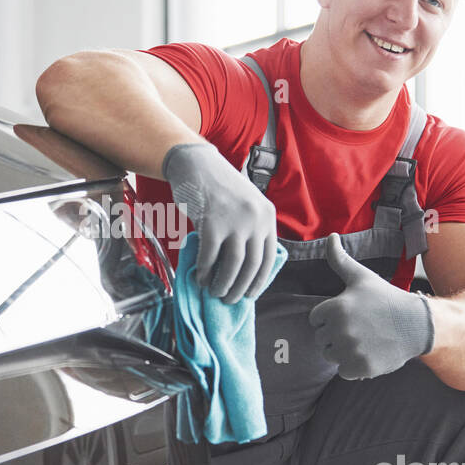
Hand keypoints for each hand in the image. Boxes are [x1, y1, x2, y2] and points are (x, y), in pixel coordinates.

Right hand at [162, 142, 277, 302]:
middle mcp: (255, 218)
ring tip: (215, 293)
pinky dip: (204, 272)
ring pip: (233, 265)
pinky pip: (209, 256)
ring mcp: (234, 220)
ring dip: (223, 284)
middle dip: (240, 288)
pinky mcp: (212, 223)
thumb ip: (250, 230)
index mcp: (267, 216)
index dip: (258, 281)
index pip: (268, 257)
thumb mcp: (245, 205)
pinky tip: (199, 278)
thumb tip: (244, 270)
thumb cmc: (218, 187)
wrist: (196, 164)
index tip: (249, 294)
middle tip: (229, 300)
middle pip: (252, 265)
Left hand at [308, 234, 434, 380]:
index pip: (315, 319)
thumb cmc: (386, 299)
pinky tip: (370, 352)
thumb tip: (330, 237)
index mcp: (334, 308)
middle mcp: (339, 330)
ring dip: (344, 351)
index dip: (331, 317)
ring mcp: (350, 350)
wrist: (417, 324)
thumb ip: (340, 259)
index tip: (350, 314)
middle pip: (321, 339)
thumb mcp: (361, 277)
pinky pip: (343, 371)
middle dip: (336, 335)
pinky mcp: (360, 367)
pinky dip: (354, 366)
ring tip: (365, 339)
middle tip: (360, 327)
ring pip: (331, 355)